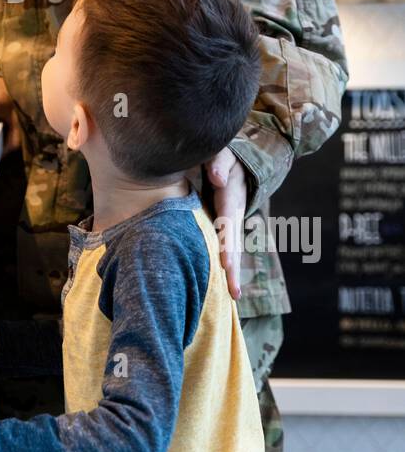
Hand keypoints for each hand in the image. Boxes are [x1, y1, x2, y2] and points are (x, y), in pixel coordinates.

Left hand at [204, 147, 246, 301]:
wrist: (235, 162)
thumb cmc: (224, 158)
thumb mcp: (223, 155)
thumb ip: (220, 163)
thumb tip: (218, 179)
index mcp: (231, 198)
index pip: (228, 224)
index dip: (227, 244)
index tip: (226, 264)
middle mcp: (233, 214)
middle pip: (234, 244)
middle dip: (233, 268)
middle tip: (234, 293)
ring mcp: (232, 222)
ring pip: (232, 250)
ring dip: (232, 273)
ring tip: (233, 296)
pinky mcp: (226, 227)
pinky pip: (226, 248)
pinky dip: (227, 267)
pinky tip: (226, 287)